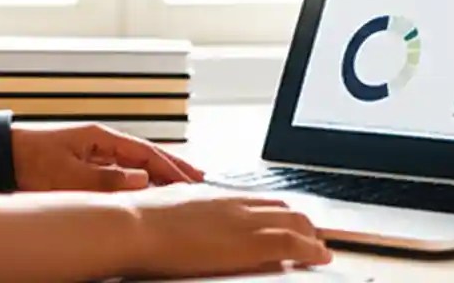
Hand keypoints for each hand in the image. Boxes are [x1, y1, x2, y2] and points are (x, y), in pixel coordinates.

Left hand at [11, 124, 202, 191]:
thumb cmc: (28, 162)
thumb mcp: (68, 175)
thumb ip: (106, 179)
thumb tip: (144, 179)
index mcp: (100, 137)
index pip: (146, 151)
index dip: (172, 166)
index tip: (193, 179)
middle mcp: (100, 143)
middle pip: (145, 155)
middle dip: (173, 167)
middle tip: (200, 181)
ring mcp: (92, 155)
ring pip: (134, 166)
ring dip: (157, 176)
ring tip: (181, 187)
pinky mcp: (83, 168)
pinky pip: (119, 175)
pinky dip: (138, 183)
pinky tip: (146, 193)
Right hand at [122, 185, 331, 278]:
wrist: (133, 225)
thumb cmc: (140, 220)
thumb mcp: (171, 206)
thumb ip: (191, 211)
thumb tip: (193, 214)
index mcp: (217, 197)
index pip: (263, 201)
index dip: (282, 213)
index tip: (291, 221)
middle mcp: (236, 204)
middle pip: (284, 209)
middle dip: (302, 223)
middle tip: (313, 237)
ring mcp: (243, 221)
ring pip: (294, 222)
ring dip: (312, 236)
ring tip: (320, 249)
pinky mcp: (246, 243)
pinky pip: (289, 243)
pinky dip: (309, 249)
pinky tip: (317, 256)